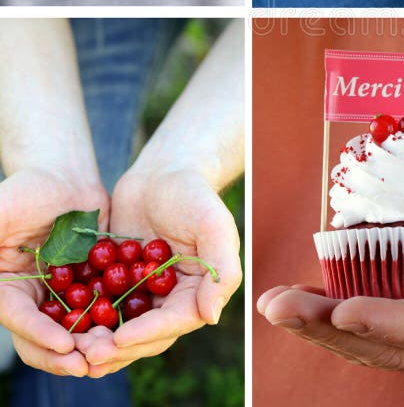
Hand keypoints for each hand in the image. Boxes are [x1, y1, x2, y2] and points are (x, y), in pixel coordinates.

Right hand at [0, 169, 108, 375]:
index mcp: (7, 290)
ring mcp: (65, 294)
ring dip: (95, 342)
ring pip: (79, 328)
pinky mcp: (92, 284)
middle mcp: (35, 300)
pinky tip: (136, 323)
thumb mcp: (1, 211)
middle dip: (68, 353)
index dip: (40, 336)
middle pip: (49, 337)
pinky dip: (118, 317)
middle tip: (92, 361)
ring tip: (115, 348)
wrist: (66, 177)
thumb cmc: (28, 189)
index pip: (21, 321)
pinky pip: (105, 305)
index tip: (65, 345)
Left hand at [73, 169, 241, 375]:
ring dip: (98, 341)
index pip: (173, 321)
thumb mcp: (213, 225)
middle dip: (117, 348)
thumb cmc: (193, 194)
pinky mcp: (119, 282)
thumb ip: (221, 270)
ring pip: (119, 327)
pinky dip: (84, 318)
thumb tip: (211, 317)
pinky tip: (61, 324)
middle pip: (145, 335)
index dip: (147, 334)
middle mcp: (171, 297)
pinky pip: (100, 306)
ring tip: (72, 347)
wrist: (162, 170)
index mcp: (198, 290)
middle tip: (89, 355)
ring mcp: (143, 291)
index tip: (119, 339)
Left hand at [257, 227, 403, 380]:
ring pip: (371, 345)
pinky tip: (306, 302)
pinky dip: (335, 319)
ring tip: (277, 304)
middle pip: (386, 345)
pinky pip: (374, 333)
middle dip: (328, 328)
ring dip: (319, 326)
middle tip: (279, 305)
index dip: (386, 322)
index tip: (344, 310)